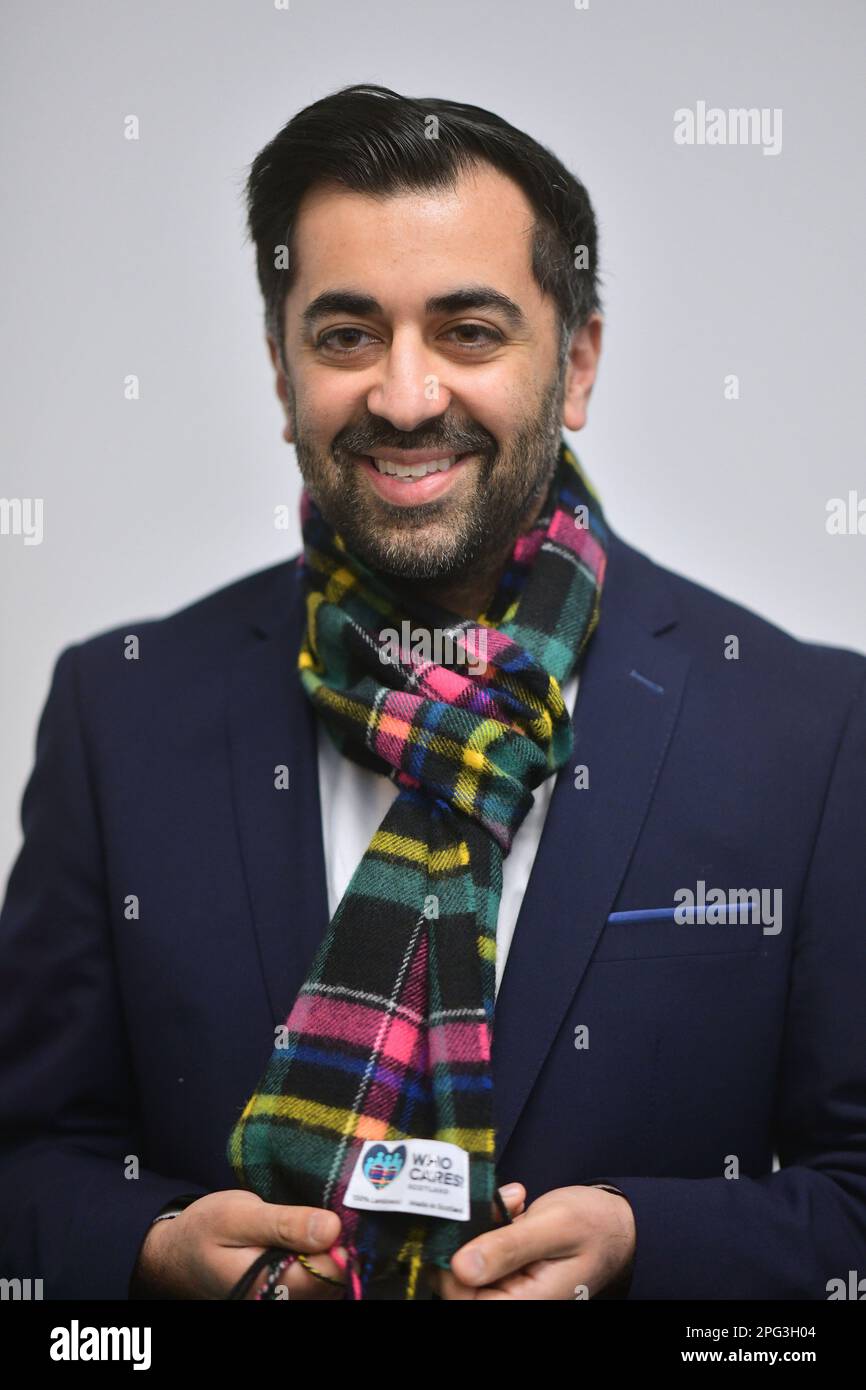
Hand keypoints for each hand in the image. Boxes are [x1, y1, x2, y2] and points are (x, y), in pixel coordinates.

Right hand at [131, 1190, 345, 1299]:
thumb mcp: (238, 1216)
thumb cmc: (202, 1232)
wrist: (172, 1256)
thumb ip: (285, 1224)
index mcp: (273, 1286)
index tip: (337, 1208)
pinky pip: (314, 1279)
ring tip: (310, 1218)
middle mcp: (283, 1300)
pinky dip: (316, 1256)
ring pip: (327, 1279)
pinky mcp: (285, 1293)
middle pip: (334, 1277)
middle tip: (324, 1206)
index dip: (341, 1238)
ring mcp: (284, 1300)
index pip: (332, 1271)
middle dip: (336, 1242)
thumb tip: (332, 1227)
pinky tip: (305, 1234)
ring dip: (326, 1248)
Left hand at [434, 1184, 634, 1299]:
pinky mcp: (512, 1264)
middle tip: (496, 1201)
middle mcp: (517, 1298)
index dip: (450, 1264)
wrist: (621, 1221)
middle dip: (470, 1233)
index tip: (456, 1222)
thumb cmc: (596, 1225)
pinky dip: (493, 1220)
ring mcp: (513, 1282)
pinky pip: (486, 1246)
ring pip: (472, 1257)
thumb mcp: (554, 1228)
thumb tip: (461, 1266)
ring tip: (511, 1198)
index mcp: (528, 1302)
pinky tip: (513, 1201)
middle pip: (464, 1279)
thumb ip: (509, 1247)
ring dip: (482, 1222)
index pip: (464, 1298)